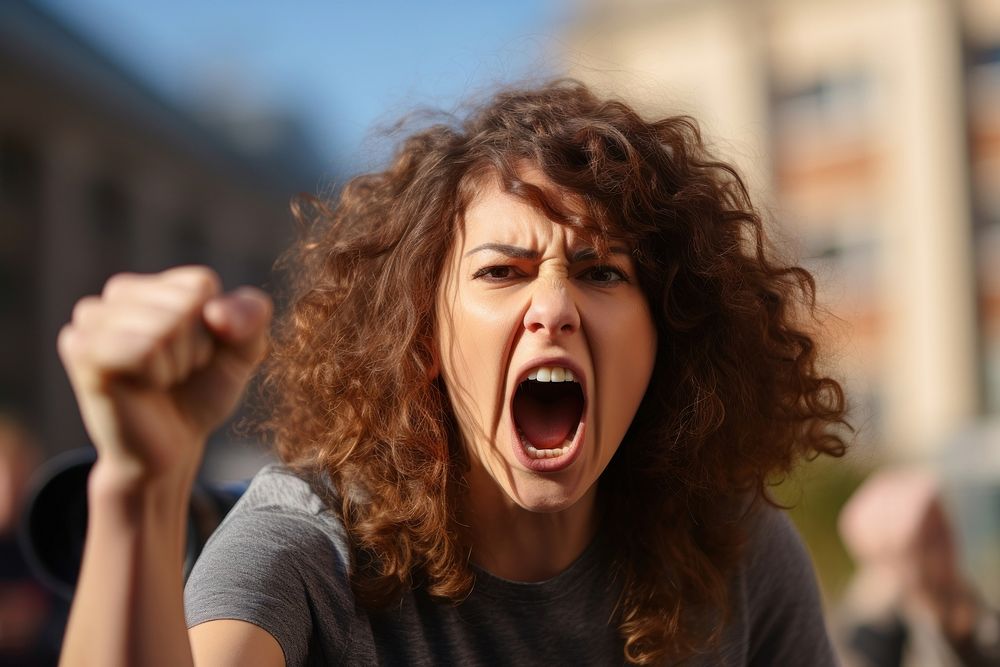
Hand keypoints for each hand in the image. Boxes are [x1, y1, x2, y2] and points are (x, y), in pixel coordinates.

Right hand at [57, 266, 271, 484]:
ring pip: (165, 327)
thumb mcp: (244, 350)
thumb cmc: (202, 392)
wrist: (173, 446)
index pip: (201, 284)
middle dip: (194, 347)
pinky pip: (142, 349)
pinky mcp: (81, 347)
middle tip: (175, 372)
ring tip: (158, 380)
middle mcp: (120, 292)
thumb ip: (252, 314)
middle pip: (185, 303)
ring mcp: (93, 317)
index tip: (197, 353)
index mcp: (156, 283)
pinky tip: (140, 387)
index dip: (214, 327)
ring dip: (175, 364)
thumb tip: (215, 313)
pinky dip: (156, 375)